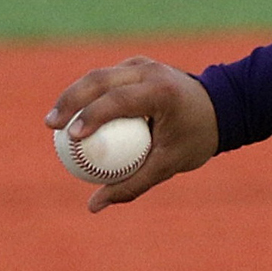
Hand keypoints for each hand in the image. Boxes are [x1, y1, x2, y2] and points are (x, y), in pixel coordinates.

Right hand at [45, 57, 218, 211]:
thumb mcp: (168, 165)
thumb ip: (132, 185)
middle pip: (100, 80)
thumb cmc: (195, 139)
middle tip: (51, 127)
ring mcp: (143, 64)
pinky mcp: (136, 64)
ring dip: (73, 96)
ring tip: (54, 122)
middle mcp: (151, 71)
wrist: (220, 108)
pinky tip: (71, 115)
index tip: (72, 137)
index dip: (92, 116)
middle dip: (70, 101)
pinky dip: (87, 94)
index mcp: (163, 91)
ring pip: (98, 75)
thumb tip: (94, 206)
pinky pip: (105, 79)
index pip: (119, 100)